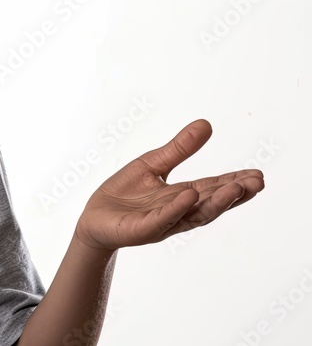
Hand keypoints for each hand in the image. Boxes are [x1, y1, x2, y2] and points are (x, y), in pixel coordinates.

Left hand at [75, 119, 264, 251]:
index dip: (235, 183)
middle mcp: (178, 212)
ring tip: (235, 188)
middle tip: (256, 182)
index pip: (213, 188)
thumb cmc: (125, 193)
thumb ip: (179, 148)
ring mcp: (162, 222)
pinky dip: (176, 208)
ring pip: (193, 213)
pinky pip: (161, 219)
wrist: (94, 218)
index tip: (257, 175)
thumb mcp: (153, 163)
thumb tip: (206, 123)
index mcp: (182, 196)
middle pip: (210, 203)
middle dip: (233, 193)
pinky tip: (189, 195)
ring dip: (215, 202)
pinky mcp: (141, 229)